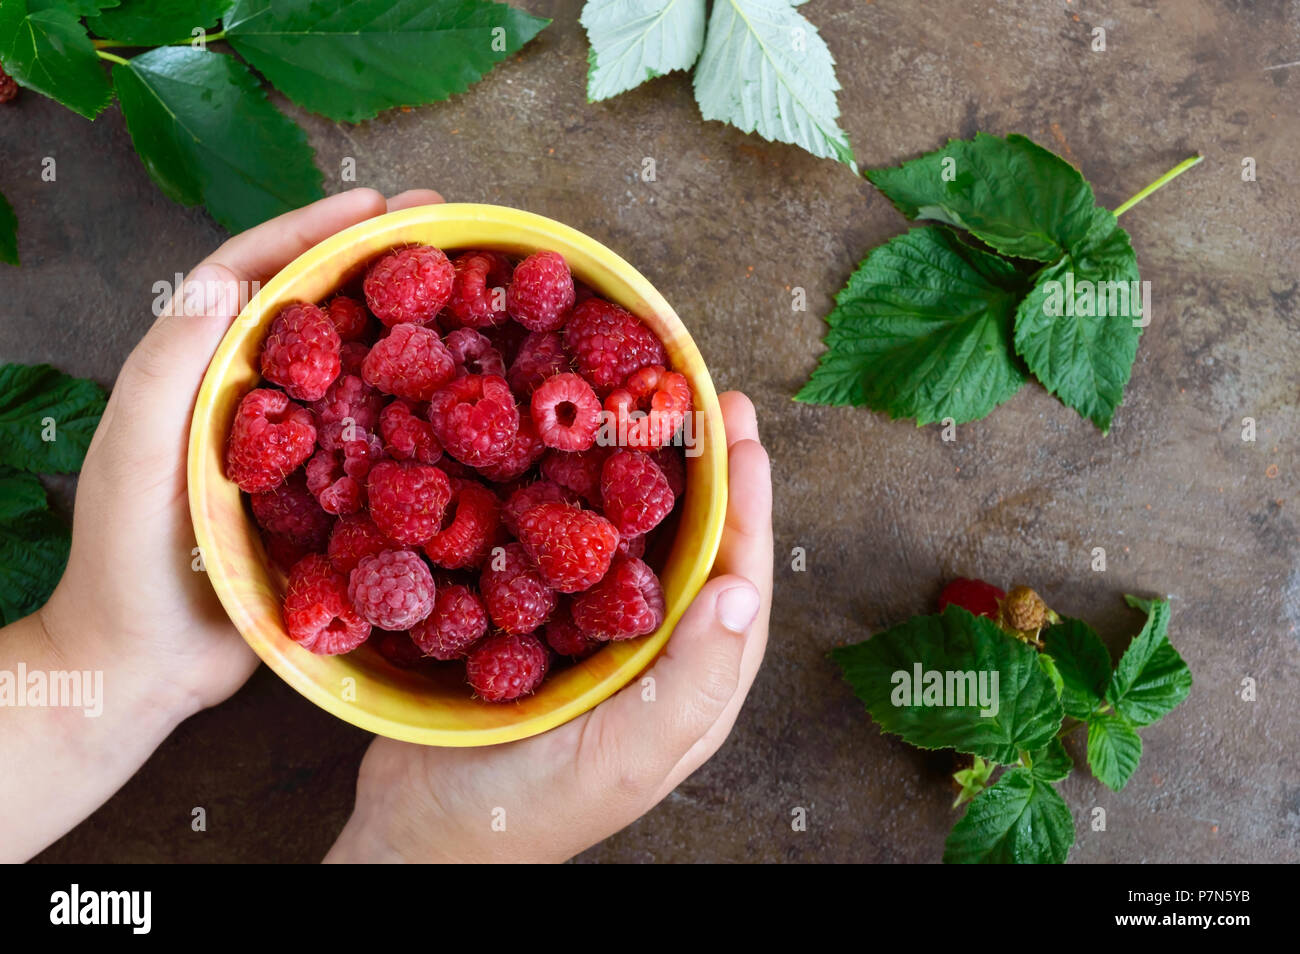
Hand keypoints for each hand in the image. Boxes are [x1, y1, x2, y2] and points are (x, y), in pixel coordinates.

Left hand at [0, 189, 442, 861]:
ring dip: (407, 325)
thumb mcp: (132, 462)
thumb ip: (166, 373)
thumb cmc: (127, 565)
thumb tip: (224, 281)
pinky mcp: (325, 496)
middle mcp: (249, 398)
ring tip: (468, 292)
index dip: (315, 232)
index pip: (255, 277)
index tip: (380, 205)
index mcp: (200, 373)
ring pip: (356, 369)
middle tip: (443, 228)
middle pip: (316, 310)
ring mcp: (291, 448)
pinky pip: (378, 438)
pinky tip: (466, 400)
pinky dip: (419, 410)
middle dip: (377, 261)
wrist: (145, 669)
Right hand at [326, 391, 771, 862]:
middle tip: (707, 398)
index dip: (746, 501)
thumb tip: (744, 588)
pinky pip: (569, 552)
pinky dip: (574, 501)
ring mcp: (595, 637)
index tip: (741, 429)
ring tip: (647, 409)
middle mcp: (652, 652)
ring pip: (632, 541)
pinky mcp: (540, 626)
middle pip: (693, 546)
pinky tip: (563, 459)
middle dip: (707, 471)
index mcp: (691, 683)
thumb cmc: (529, 810)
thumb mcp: (623, 755)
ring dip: (645, 475)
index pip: (736, 577)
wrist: (423, 835)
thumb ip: (691, 682)